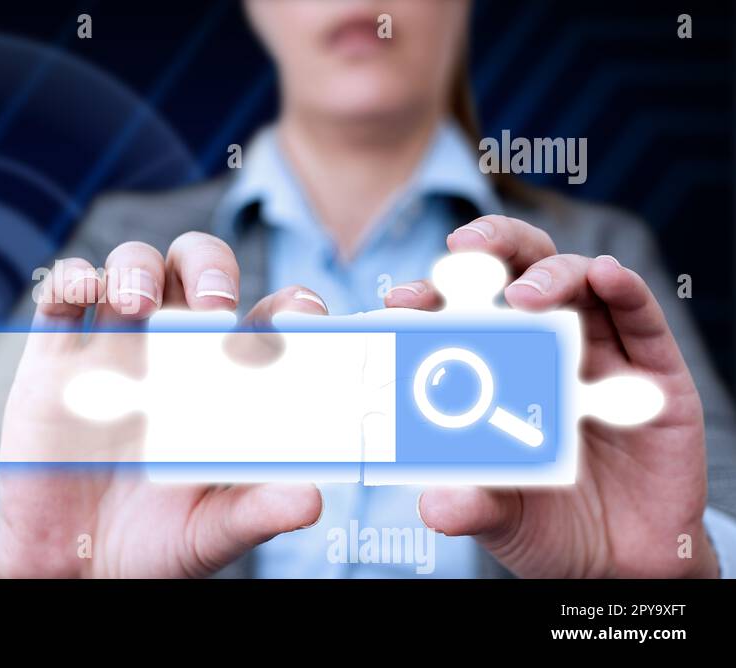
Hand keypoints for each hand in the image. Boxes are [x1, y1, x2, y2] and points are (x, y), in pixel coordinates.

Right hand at [0, 232, 326, 577]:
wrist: (69, 567)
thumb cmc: (152, 545)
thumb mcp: (210, 535)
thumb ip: (257, 512)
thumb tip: (311, 498)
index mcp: (224, 383)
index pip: (268, 319)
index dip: (290, 304)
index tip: (301, 317)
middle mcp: (171, 354)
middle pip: (197, 269)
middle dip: (209, 266)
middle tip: (213, 304)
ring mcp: (111, 351)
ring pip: (131, 266)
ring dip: (137, 266)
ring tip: (137, 305)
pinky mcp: (53, 363)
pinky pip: (59, 297)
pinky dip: (70, 279)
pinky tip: (85, 297)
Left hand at [386, 215, 717, 577]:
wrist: (618, 563)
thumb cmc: (545, 524)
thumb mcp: (499, 517)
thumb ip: (470, 503)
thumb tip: (435, 506)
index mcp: (494, 368)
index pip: (458, 313)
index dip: (430, 298)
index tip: (399, 301)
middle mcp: (544, 349)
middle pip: (517, 272)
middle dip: (490, 248)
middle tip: (463, 248)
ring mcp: (600, 356)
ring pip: (578, 283)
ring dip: (549, 274)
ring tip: (524, 295)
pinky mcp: (655, 375)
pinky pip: (641, 318)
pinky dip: (624, 288)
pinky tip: (605, 275)